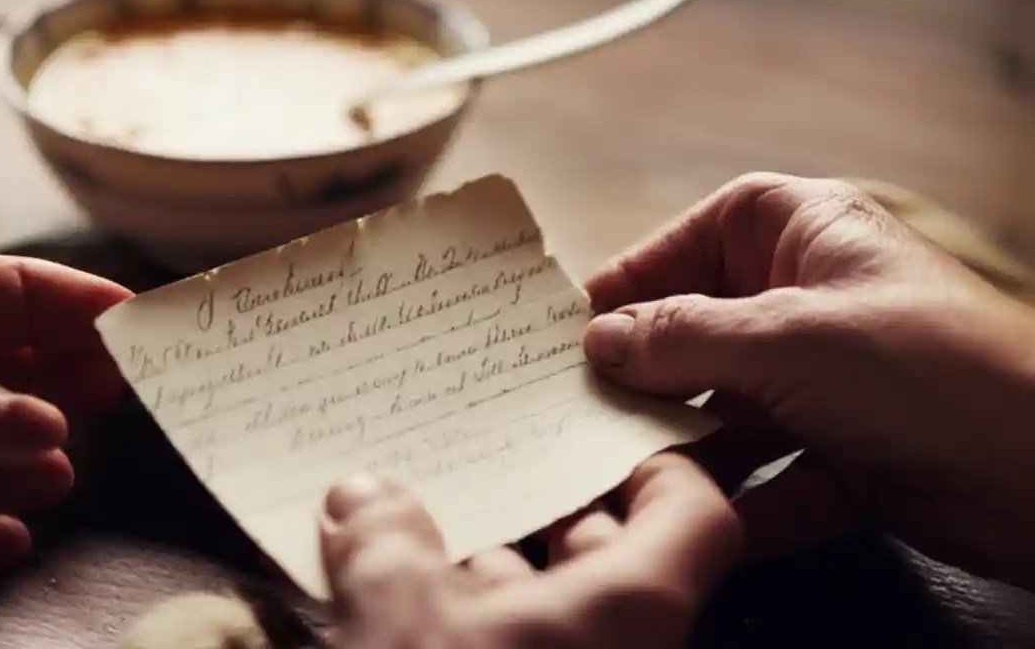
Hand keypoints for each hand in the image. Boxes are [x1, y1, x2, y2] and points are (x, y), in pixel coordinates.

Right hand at [320, 454, 739, 647]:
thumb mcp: (397, 621)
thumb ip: (385, 545)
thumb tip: (363, 493)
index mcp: (629, 610)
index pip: (694, 512)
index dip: (656, 464)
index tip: (594, 433)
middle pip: (605, 552)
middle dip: (532, 503)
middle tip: (477, 452)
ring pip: (546, 608)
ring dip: (483, 566)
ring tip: (409, 516)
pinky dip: (466, 622)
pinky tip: (393, 595)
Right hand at [581, 172, 1034, 587]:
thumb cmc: (923, 367)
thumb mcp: (783, 337)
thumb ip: (679, 336)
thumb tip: (598, 338)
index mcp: (803, 233)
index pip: (694, 238)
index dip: (634, 274)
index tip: (572, 323)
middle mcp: (810, 301)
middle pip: (700, 330)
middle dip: (648, 376)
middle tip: (578, 408)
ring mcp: (828, 382)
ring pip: (728, 411)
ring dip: (687, 449)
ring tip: (625, 475)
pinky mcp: (846, 456)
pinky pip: (771, 475)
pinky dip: (742, 501)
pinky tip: (706, 522)